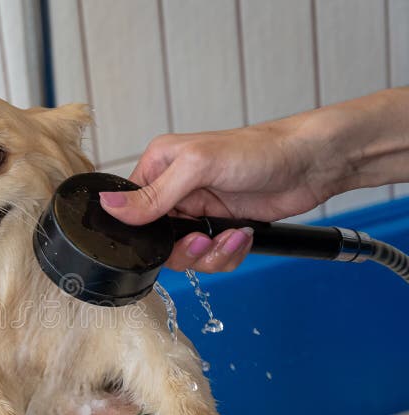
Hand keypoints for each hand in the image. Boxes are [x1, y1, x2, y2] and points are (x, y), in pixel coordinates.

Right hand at [99, 119, 336, 272]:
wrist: (311, 163)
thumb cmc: (259, 150)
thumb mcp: (197, 167)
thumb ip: (153, 194)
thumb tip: (108, 206)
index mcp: (159, 167)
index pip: (131, 211)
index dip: (145, 232)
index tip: (170, 234)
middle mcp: (175, 191)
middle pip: (157, 241)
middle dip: (184, 250)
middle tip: (204, 239)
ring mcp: (199, 212)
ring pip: (184, 255)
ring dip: (210, 255)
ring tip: (232, 237)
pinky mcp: (221, 228)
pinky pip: (211, 258)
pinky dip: (228, 254)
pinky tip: (243, 235)